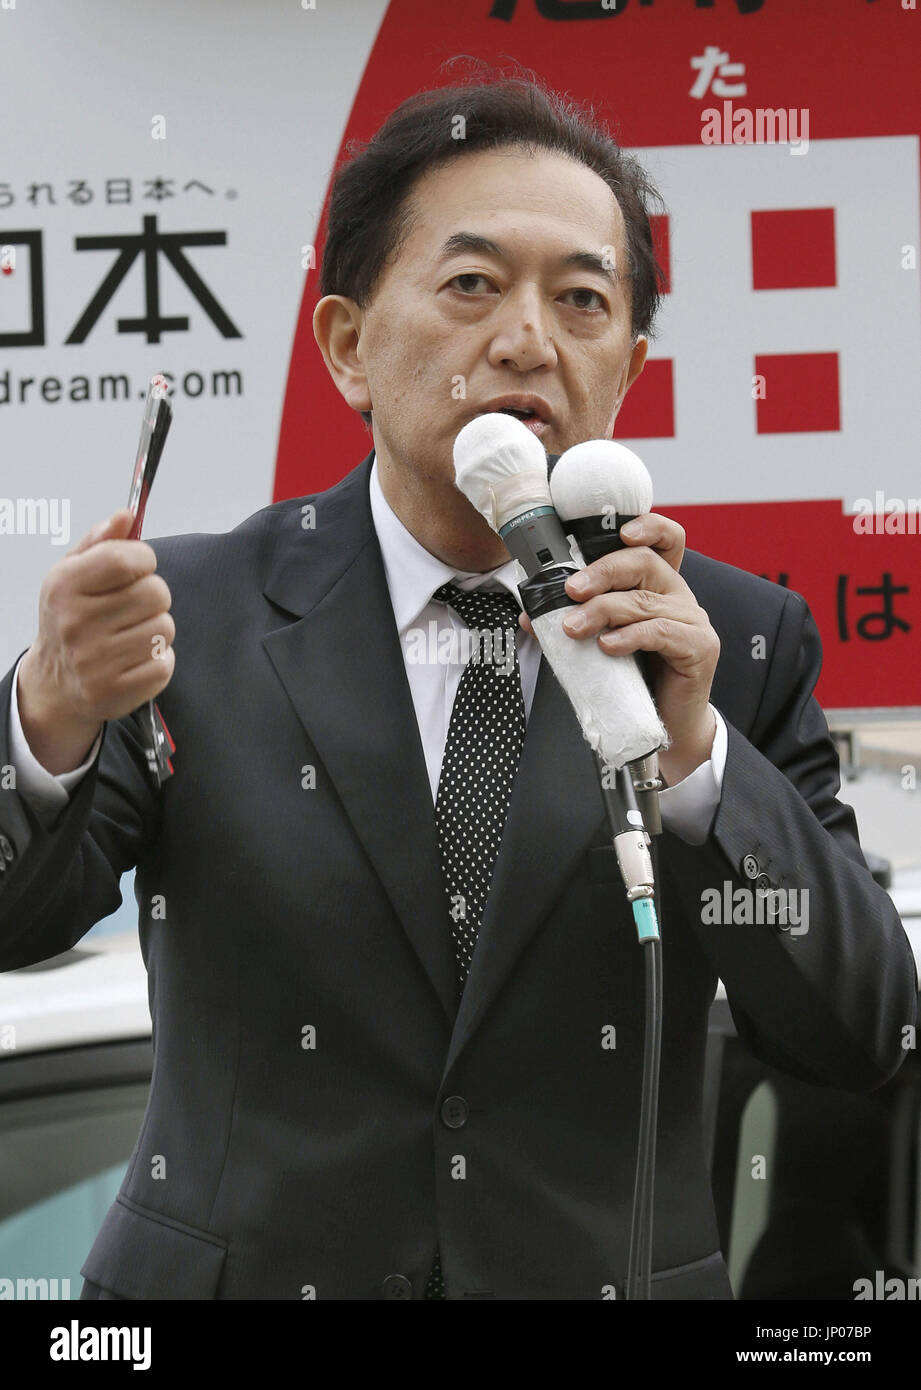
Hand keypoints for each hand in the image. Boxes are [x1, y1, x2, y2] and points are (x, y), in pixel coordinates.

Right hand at [18, 509, 174, 773]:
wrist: (54, 684)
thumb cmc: (70, 620)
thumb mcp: (73, 574)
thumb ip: (101, 542)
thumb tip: (127, 515)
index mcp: (65, 585)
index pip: (128, 559)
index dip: (144, 560)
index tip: (138, 569)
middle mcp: (76, 623)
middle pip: (156, 593)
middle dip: (153, 597)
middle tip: (133, 608)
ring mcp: (95, 661)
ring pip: (165, 629)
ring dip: (156, 630)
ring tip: (131, 635)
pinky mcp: (114, 691)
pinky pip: (164, 665)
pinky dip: (157, 661)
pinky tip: (134, 660)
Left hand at [519, 513, 718, 782]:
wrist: (666, 725)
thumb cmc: (635, 678)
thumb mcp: (604, 639)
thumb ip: (579, 620)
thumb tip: (533, 615)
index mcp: (659, 586)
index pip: (666, 541)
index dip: (649, 526)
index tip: (622, 532)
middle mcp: (679, 596)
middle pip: (646, 564)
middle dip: (602, 572)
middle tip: (570, 591)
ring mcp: (693, 621)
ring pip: (644, 602)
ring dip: (602, 612)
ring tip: (572, 628)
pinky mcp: (699, 647)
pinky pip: (660, 633)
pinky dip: (629, 637)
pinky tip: (607, 647)